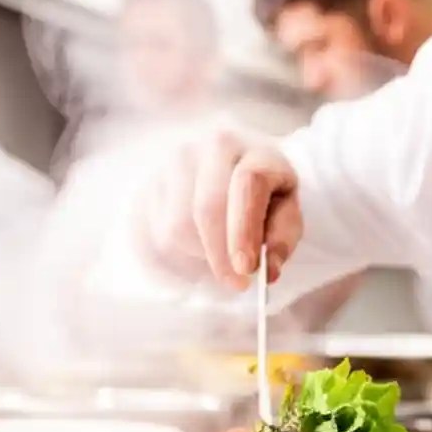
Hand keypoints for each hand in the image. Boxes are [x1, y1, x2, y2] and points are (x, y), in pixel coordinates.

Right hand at [135, 132, 301, 290]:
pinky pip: (150, 239)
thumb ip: (281, 238)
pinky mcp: (146, 188)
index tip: (246, 268)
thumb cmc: (262, 196)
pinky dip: (173, 262)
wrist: (229, 168)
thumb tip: (269, 271)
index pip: (247, 183)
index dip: (244, 230)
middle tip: (237, 283)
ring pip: (176, 227)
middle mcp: (206, 148)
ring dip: (199, 258)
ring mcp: (170, 165)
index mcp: (251, 148)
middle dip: (220, 255)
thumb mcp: (285, 211)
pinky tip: (195, 259)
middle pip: (205, 209)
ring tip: (218, 258)